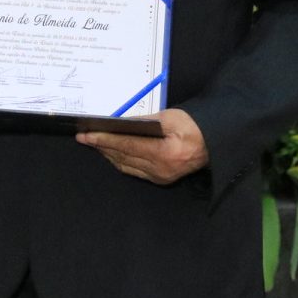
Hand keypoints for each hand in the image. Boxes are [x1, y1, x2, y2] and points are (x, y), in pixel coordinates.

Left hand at [76, 108, 209, 184]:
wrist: (214, 143)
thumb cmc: (193, 126)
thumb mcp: (169, 118)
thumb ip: (143, 122)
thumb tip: (118, 123)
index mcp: (165, 154)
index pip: (127, 146)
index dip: (104, 140)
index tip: (86, 135)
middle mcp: (161, 170)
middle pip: (123, 157)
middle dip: (101, 146)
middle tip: (83, 137)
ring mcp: (160, 177)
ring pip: (125, 166)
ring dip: (107, 154)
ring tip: (93, 143)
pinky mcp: (161, 179)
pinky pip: (133, 170)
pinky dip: (119, 160)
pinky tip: (110, 152)